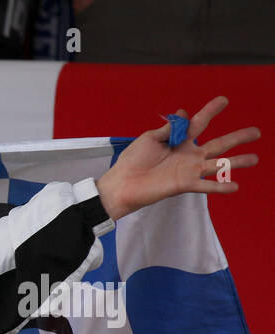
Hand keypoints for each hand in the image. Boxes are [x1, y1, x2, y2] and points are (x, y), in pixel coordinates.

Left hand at [96, 96, 259, 220]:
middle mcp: (188, 155)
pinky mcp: (184, 184)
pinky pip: (205, 185)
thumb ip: (169, 128)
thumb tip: (182, 112)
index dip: (211, 111)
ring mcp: (189, 170)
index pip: (199, 123)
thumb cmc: (132, 161)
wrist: (122, 183)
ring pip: (218, 164)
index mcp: (180, 141)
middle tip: (256, 131)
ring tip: (255, 158)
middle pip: (218, 144)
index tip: (224, 100)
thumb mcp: (149, 138)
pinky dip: (220, 187)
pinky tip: (235, 186)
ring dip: (237, 162)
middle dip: (238, 137)